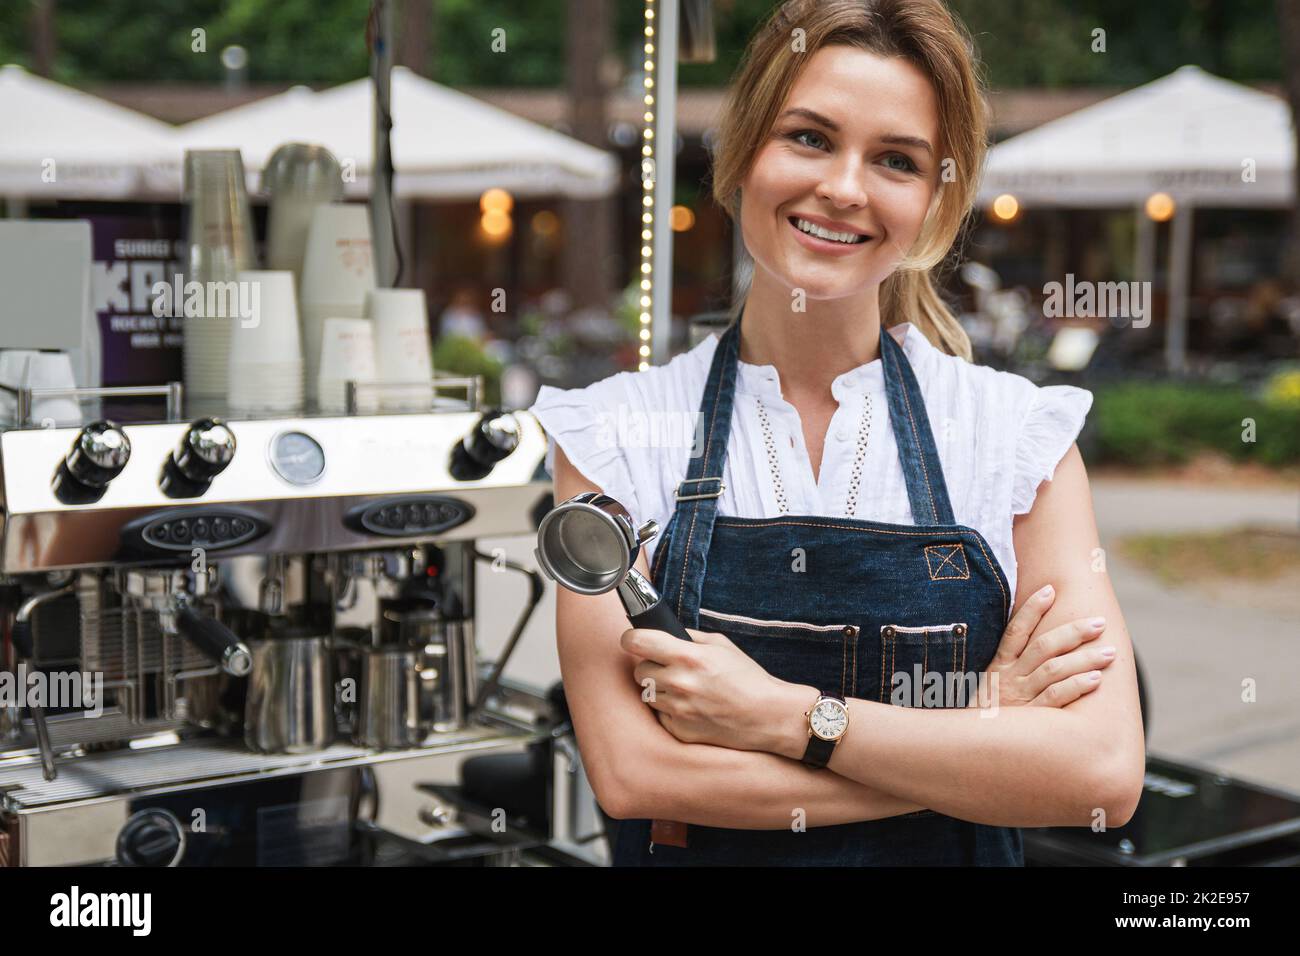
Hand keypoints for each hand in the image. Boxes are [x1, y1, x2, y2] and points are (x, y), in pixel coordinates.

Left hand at [622, 625, 785, 751]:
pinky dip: (670, 710)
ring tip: (683, 689)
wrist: (767, 716)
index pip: (637, 642)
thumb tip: (663, 632)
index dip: (632, 638)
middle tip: (668, 668)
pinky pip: (661, 715)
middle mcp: (679, 683)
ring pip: (647, 694)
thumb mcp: (721, 645)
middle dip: (650, 666)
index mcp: (688, 657)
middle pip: (639, 670)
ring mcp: (678, 710)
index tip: (634, 640)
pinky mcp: (679, 731)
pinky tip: (691, 707)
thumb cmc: (747, 678)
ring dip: (659, 689)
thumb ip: (689, 637)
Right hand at [973, 583, 1114, 708]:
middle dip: (1074, 632)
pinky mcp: (1029, 718)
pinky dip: (1076, 687)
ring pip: (1054, 670)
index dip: (1032, 609)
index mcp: (997, 667)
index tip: (1050, 589)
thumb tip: (1030, 652)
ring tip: (1109, 652)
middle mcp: (1009, 678)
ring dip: (1084, 659)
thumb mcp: (985, 690)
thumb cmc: (981, 720)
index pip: (1015, 631)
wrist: (963, 750)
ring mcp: (1019, 697)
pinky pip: (1055, 699)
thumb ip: (1006, 672)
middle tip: (1099, 623)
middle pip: (1044, 647)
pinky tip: (1095, 680)